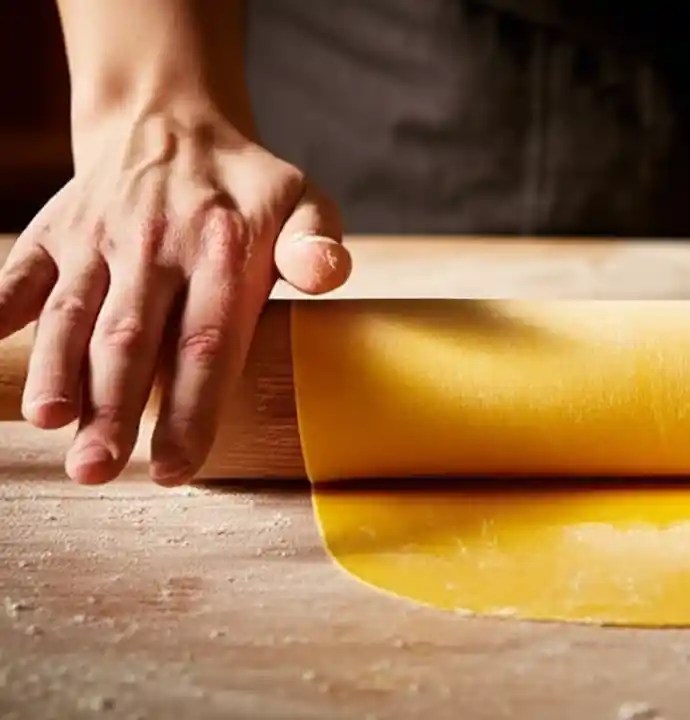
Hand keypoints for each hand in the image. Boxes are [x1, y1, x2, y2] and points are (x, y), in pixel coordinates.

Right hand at [0, 108, 351, 485]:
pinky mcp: (52, 233)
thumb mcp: (303, 200)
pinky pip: (17, 274)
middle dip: (112, 407)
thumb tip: (329, 274)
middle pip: (131, 338)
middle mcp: (155, 247)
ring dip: (56, 370)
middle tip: (97, 469)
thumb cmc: (246, 188)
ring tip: (49, 422)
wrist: (169, 121)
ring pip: (71, 312)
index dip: (190, 408)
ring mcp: (97, 240)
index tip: (176, 467)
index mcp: (223, 250)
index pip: (207, 341)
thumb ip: (316, 243)